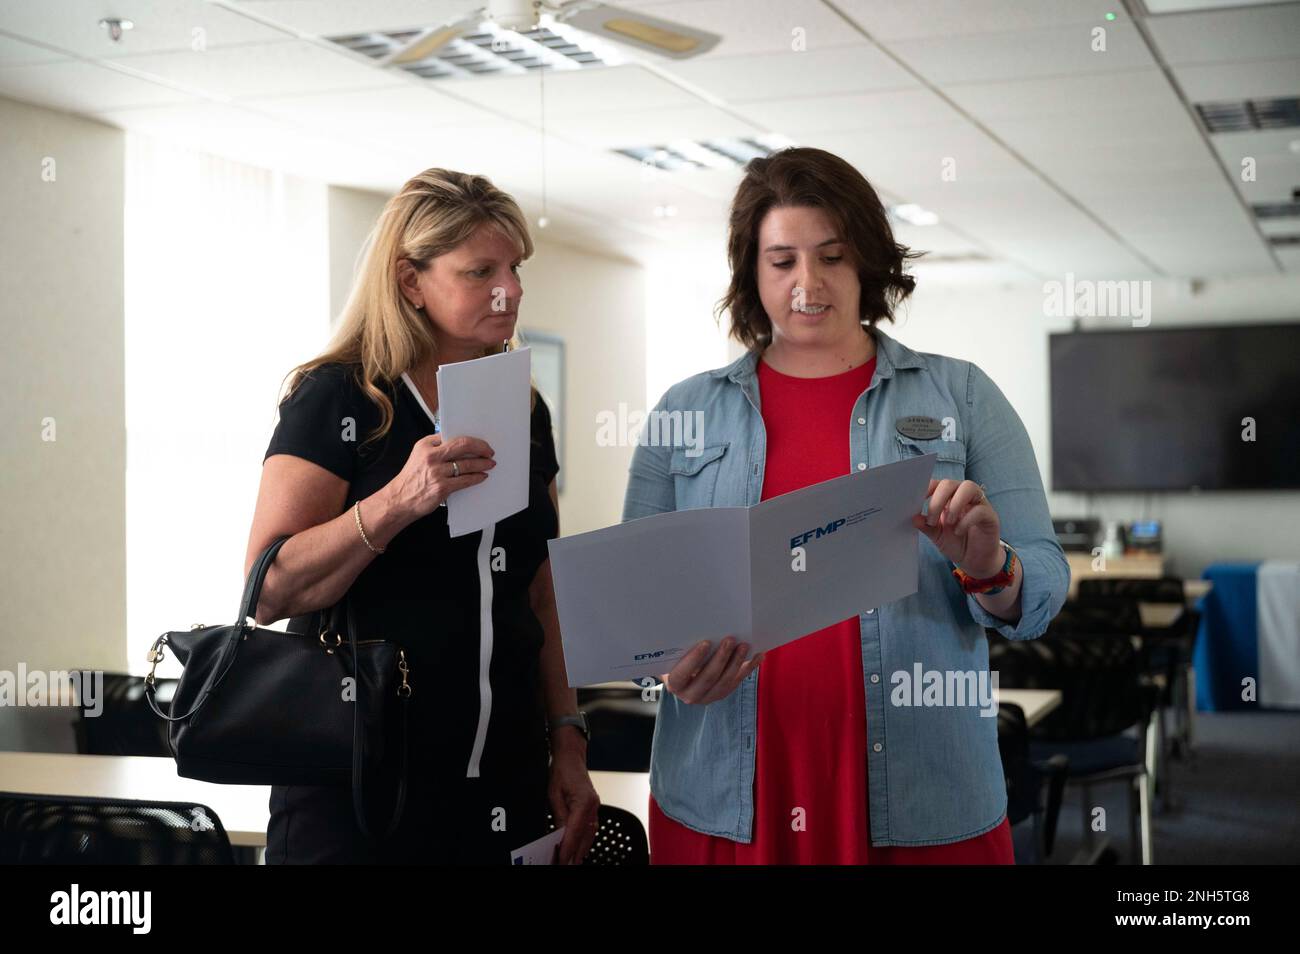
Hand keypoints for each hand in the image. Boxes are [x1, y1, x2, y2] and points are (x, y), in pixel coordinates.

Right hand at [384, 434, 494, 519]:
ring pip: (466, 464)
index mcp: (425, 445)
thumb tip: (462, 446)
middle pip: (463, 445)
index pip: (452, 436)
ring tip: (490, 464)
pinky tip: (482, 476)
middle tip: (489, 451)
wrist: (399, 499)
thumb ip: (436, 448)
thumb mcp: (418, 456)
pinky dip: (476, 477)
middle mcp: (431, 456)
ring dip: (482, 464)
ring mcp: (436, 472)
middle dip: (480, 447)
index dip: (469, 439)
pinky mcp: (442, 487)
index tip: (479, 443)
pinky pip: (465, 480)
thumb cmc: (411, 479)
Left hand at [547, 745, 599, 864]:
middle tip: (566, 865)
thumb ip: (559, 816)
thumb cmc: (562, 770)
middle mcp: (593, 806)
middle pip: (585, 836)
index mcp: (584, 802)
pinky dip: (585, 840)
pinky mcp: (593, 807)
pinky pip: (591, 828)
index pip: (575, 832)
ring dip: (582, 849)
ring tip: (572, 861)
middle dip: (576, 853)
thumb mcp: (554, 794)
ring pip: (591, 834)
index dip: (568, 848)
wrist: (571, 755)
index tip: (561, 860)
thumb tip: (559, 835)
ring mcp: (595, 807)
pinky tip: (580, 847)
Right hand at [660, 638, 763, 704]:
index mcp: (675, 684)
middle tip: (730, 639)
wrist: (682, 678)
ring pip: (726, 681)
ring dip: (737, 662)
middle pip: (708, 678)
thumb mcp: (672, 656)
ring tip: (745, 645)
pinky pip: (738, 681)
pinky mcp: (722, 693)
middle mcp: (690, 695)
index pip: (682, 674)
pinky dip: (749, 667)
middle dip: (721, 658)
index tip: (705, 642)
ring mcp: (708, 697)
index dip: (694, 659)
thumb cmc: (675, 660)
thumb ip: (680, 648)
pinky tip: (758, 655)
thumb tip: (694, 626)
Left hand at [911, 478, 1003, 577]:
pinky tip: (959, 531)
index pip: (937, 484)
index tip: (914, 500)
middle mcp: (963, 496)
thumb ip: (926, 525)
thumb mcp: (937, 535)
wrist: (976, 561)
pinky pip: (980, 509)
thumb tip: (913, 518)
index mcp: (948, 497)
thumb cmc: (956, 543)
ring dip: (954, 504)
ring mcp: (979, 503)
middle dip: (937, 500)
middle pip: (950, 483)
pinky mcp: (991, 516)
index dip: (926, 488)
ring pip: (969, 487)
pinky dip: (966, 520)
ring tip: (948, 522)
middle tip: (931, 520)